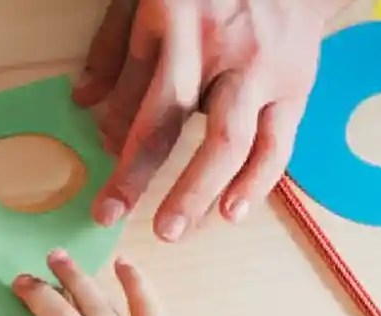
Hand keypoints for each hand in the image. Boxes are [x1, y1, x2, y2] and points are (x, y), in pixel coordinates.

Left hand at [75, 0, 337, 239]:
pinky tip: (233, 212)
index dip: (120, 153)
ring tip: (173, 230)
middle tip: (117, 218)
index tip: (103, 202)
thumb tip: (83, 101)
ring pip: (230, 141)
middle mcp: (219, 46)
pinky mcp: (297, 86)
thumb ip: (115, 45)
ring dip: (199, 192)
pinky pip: (276, 144)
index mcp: (176, 19)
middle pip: (178, 122)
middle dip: (145, 176)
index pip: (141, 98)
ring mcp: (261, 68)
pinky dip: (256, 183)